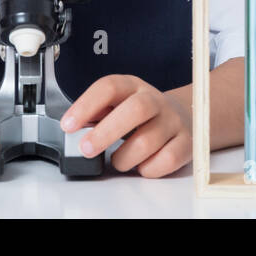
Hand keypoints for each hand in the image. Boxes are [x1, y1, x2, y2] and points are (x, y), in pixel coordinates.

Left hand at [60, 74, 192, 177]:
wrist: (185, 114)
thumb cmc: (142, 113)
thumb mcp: (119, 104)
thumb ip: (98, 112)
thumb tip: (75, 124)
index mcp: (133, 86)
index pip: (109, 87)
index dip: (86, 105)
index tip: (68, 124)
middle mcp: (155, 100)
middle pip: (135, 110)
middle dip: (106, 133)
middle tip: (86, 148)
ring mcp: (174, 121)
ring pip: (147, 142)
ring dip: (124, 158)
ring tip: (118, 160)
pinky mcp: (187, 143)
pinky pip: (166, 161)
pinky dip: (148, 169)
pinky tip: (142, 164)